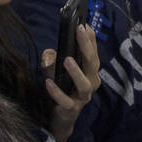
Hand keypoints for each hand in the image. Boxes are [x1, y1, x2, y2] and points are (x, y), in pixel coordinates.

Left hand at [44, 24, 101, 141]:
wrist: (58, 118)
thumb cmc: (60, 88)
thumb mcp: (53, 69)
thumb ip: (50, 58)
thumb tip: (49, 55)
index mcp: (89, 71)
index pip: (93, 51)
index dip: (90, 37)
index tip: (84, 23)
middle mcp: (90, 82)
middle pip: (92, 63)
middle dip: (86, 46)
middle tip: (79, 31)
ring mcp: (82, 97)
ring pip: (85, 84)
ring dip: (76, 71)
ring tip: (67, 60)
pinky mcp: (71, 109)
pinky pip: (65, 101)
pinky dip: (57, 92)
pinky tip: (48, 82)